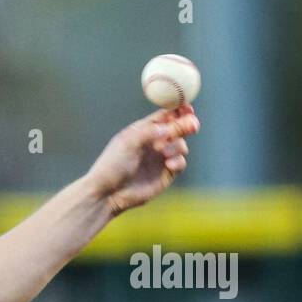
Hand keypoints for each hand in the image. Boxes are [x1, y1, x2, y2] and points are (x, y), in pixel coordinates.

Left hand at [85, 106, 199, 216]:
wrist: (108, 193)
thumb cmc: (113, 165)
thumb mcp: (128, 143)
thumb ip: (149, 132)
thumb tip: (169, 127)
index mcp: (143, 131)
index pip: (165, 116)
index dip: (178, 110)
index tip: (187, 108)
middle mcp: (154, 143)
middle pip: (177, 128)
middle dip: (186, 124)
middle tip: (192, 124)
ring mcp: (161, 158)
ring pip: (181, 145)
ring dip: (177, 146)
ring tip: (164, 153)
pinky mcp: (166, 174)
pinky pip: (181, 163)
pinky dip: (178, 161)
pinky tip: (169, 164)